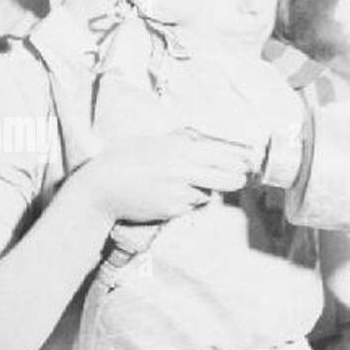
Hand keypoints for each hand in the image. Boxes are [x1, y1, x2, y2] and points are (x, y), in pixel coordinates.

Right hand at [70, 129, 257, 224]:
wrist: (101, 189)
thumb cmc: (121, 160)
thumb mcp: (150, 142)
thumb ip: (176, 141)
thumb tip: (196, 138)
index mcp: (178, 149)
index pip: (220, 155)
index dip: (238, 160)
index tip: (248, 162)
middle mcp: (182, 170)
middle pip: (225, 179)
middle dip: (235, 180)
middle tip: (240, 179)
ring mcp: (179, 192)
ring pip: (207, 194)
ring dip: (205, 191)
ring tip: (187, 184)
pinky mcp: (172, 210)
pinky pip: (190, 206)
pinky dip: (187, 202)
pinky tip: (170, 195)